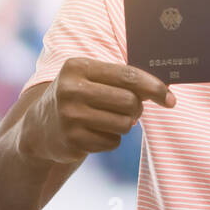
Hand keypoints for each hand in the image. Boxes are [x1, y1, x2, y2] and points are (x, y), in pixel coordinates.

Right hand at [18, 57, 174, 163]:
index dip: (154, 87)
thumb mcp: (91, 80)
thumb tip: (165, 91)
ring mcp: (69, 116)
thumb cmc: (79, 99)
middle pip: (129, 101)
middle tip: (130, 111)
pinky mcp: (71, 140)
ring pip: (124, 124)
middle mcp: (70, 89)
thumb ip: (124, 81)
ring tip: (107, 121)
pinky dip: (110, 139)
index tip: (170, 98)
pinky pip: (113, 142)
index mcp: (77, 67)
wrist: (39, 130)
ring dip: (124, 125)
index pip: (128, 75)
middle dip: (136, 109)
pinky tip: (93, 134)